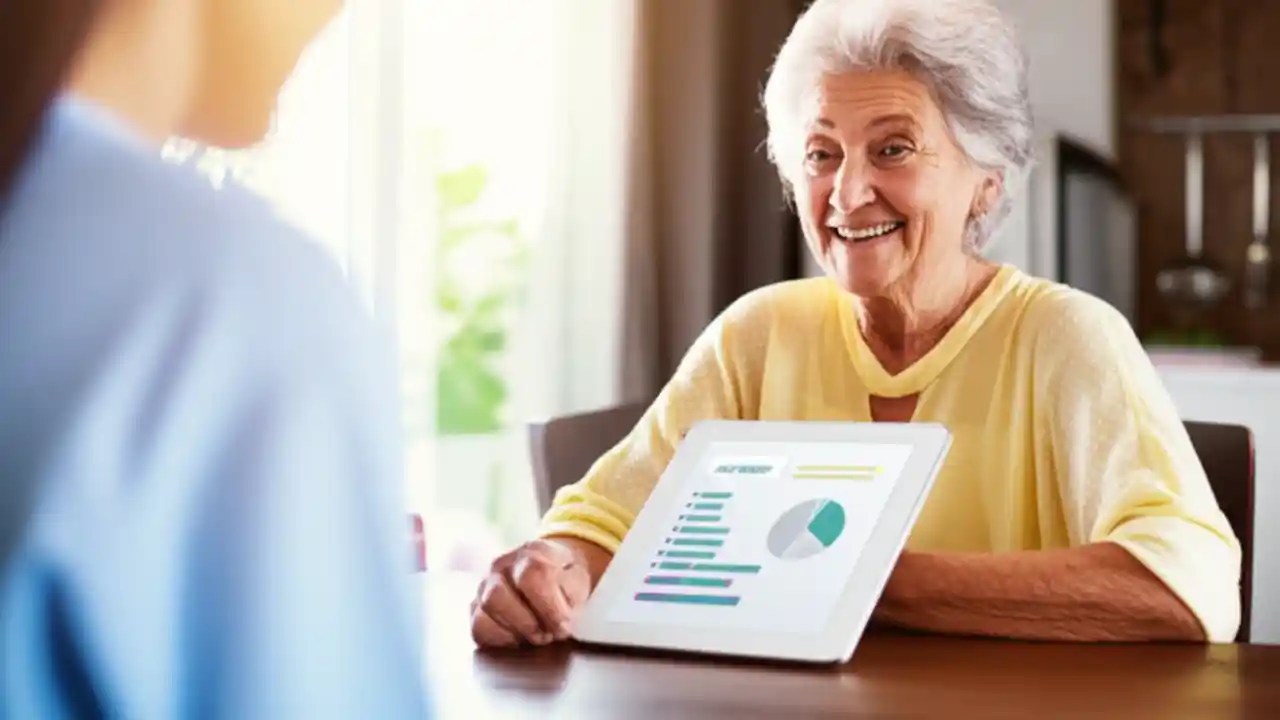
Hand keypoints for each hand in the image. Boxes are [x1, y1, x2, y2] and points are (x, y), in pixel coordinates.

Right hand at [470, 538, 593, 647]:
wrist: (555, 573)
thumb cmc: (566, 578)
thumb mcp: (578, 580)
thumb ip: (571, 595)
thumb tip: (560, 624)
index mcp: (531, 552)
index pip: (530, 576)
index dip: (549, 608)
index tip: (564, 626)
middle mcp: (501, 566)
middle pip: (496, 595)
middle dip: (528, 624)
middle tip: (549, 635)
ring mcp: (484, 586)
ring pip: (483, 614)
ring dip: (515, 632)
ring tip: (538, 636)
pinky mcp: (476, 608)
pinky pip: (478, 629)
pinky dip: (500, 640)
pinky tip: (521, 637)